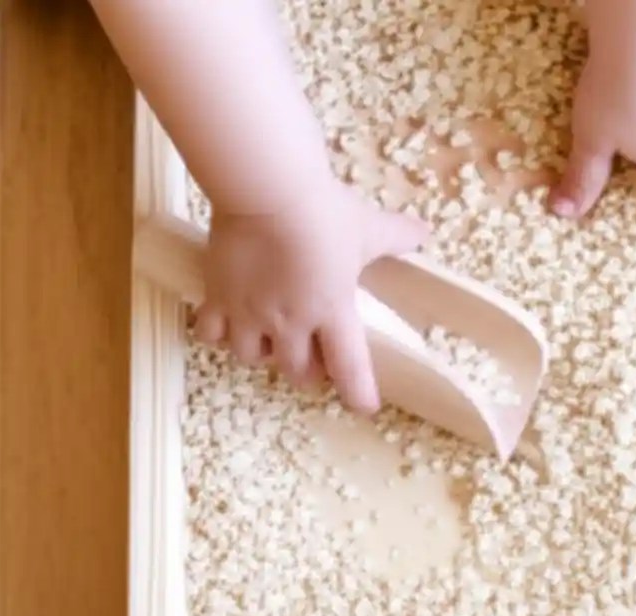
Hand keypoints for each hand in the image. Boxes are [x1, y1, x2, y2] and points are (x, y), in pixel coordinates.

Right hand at [193, 177, 426, 414]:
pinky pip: (211, 334)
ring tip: (270, 336)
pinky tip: (230, 321)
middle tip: (313, 356)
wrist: (267, 190)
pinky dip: (219, 334)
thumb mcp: (368, 227)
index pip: (349, 367)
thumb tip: (424, 233)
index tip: (365, 406)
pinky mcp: (217, 296)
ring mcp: (249, 312)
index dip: (358, 392)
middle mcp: (290, 322)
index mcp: (332, 311)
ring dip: (264, 353)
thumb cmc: (324, 212)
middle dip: (308, 372)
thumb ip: (397, 235)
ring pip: (251, 357)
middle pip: (297, 371)